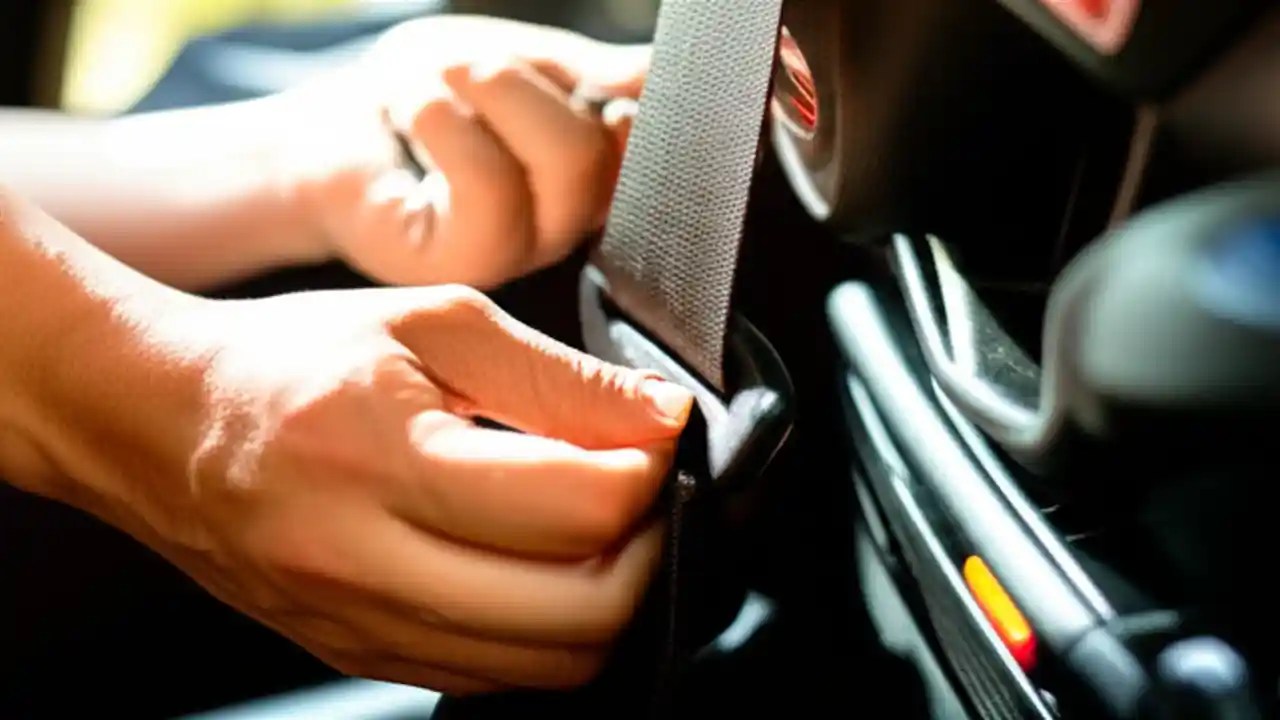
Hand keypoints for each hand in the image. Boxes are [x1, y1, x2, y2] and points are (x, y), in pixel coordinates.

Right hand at [37, 284, 691, 694]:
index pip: (577, 509)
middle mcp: (366, 563)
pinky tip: (533, 566)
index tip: (653, 440)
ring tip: (587, 529)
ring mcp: (361, 627)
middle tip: (637, 493)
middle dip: (644, 552)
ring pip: (547, 665)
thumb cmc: (288, 362)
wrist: (163, 427)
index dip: (647, 475)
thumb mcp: (429, 326)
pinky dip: (544, 632)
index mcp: (383, 460)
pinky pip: (494, 679)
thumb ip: (558, 378)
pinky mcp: (362, 656)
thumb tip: (660, 419)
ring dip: (603, 600)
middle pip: (579, 612)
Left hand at [279, 15, 648, 288]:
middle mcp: (570, 219)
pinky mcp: (470, 264)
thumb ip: (593, 73)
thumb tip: (658, 74)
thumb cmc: (423, 97)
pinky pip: (493, 188)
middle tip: (469, 67)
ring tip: (435, 83)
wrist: (326, 136)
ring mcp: (526, 249)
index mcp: (592, 171)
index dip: (639, 98)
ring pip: (570, 163)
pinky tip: (417, 110)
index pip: (654, 143)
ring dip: (494, 89)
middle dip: (533, 82)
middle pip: (614, 149)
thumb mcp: (520, 63)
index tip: (598, 70)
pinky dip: (450, 122)